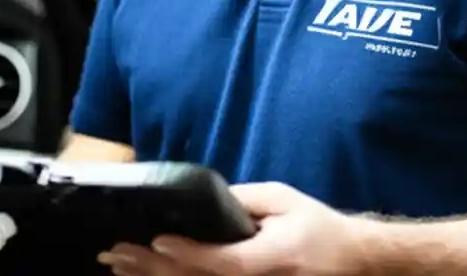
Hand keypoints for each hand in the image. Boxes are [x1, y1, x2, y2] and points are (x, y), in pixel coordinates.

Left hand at [96, 182, 367, 275]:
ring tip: (119, 266)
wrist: (349, 262)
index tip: (157, 241)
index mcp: (273, 259)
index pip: (225, 262)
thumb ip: (244, 199)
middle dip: (153, 269)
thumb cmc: (315, 227)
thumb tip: (200, 198)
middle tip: (116, 253)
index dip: (189, 254)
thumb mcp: (283, 200)